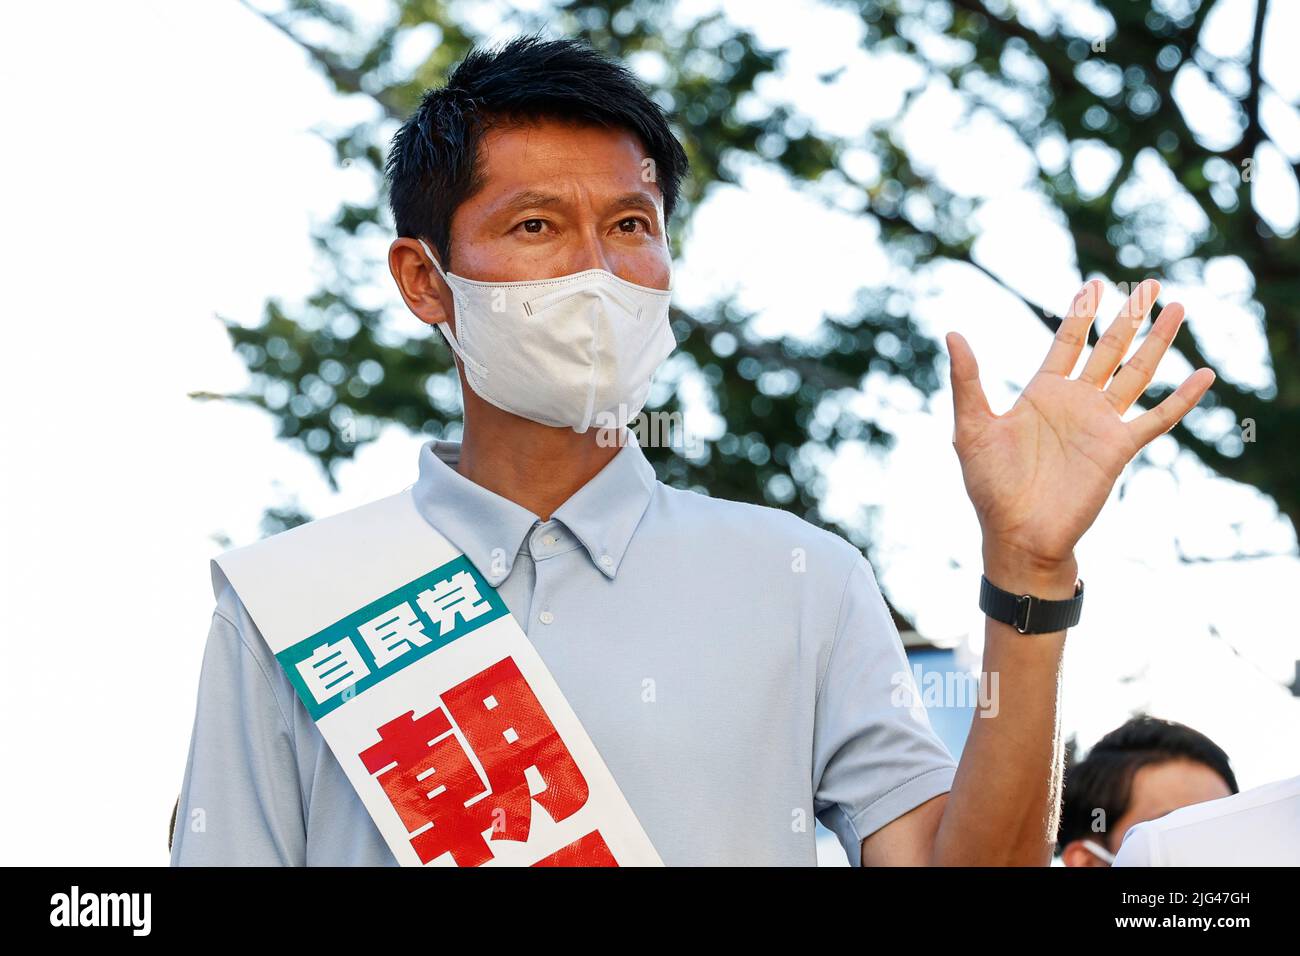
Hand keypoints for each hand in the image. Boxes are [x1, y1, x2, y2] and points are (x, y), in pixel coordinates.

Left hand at [947, 278, 1214, 578]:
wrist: (1018, 534)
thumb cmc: (990, 487)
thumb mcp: (972, 428)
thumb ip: (967, 382)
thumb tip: (952, 334)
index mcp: (1042, 393)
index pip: (1066, 342)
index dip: (1081, 313)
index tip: (1094, 284)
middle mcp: (1075, 403)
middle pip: (1109, 349)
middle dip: (1129, 316)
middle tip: (1150, 284)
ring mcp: (1100, 424)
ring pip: (1137, 373)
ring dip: (1158, 342)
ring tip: (1177, 309)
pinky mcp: (1119, 448)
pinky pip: (1157, 418)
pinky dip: (1182, 398)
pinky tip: (1204, 375)